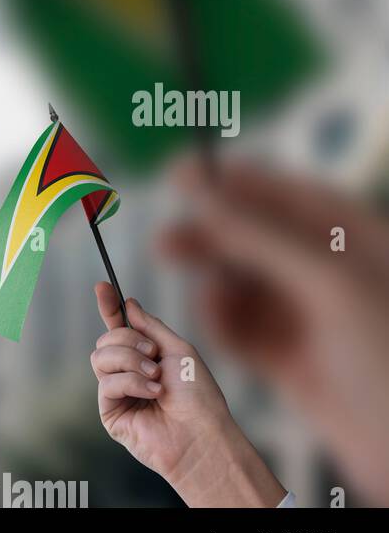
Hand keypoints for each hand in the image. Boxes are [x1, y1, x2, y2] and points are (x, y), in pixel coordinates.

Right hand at [92, 282, 284, 506]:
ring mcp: (117, 392)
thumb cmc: (198, 395)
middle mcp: (128, 372)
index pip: (119, 327)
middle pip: (105, 340)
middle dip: (128, 341)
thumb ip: (151, 326)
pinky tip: (152, 393)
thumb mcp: (179, 350)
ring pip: (100, 357)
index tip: (102, 286)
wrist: (201, 434)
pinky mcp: (110, 411)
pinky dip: (131, 382)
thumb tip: (129, 304)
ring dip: (130, 361)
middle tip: (154, 355)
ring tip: (156, 377)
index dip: (109, 307)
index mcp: (146, 356)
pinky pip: (106, 382)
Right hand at [162, 159, 388, 503]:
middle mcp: (326, 273)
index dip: (233, 183)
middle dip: (209, 239)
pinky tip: (222, 332)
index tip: (182, 175)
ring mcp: (305, 316)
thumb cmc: (387, 356)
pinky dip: (222, 327)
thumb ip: (261, 235)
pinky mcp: (286, 356)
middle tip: (165, 243)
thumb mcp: (327, 279)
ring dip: (214, 289)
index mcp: (352, 239)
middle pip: (251, 239)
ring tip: (208, 301)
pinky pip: (238, 329)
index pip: (284, 194)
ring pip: (238, 285)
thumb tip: (206, 194)